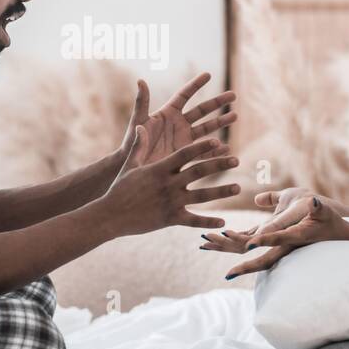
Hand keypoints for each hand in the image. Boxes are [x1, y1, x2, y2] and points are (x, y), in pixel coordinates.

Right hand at [103, 129, 240, 236]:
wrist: (111, 215)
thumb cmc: (120, 189)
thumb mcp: (130, 166)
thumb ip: (140, 147)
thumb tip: (143, 127)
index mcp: (160, 169)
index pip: (185, 154)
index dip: (201, 147)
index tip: (217, 141)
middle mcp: (168, 184)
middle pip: (199, 171)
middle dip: (218, 165)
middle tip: (236, 160)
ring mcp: (171, 202)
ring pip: (201, 195)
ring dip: (221, 191)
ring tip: (238, 187)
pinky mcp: (171, 219)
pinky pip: (193, 220)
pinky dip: (208, 221)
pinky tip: (223, 221)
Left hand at [119, 72, 235, 165]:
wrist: (133, 167)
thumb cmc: (132, 143)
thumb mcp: (138, 122)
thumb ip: (141, 102)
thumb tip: (140, 80)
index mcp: (167, 113)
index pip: (184, 95)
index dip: (196, 85)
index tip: (208, 74)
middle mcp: (178, 124)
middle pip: (201, 110)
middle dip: (217, 102)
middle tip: (233, 95)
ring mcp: (184, 139)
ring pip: (207, 128)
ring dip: (221, 122)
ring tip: (235, 116)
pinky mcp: (187, 154)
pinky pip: (204, 151)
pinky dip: (216, 150)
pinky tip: (227, 149)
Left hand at [201, 193, 346, 278]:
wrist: (333, 231)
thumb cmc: (329, 218)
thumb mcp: (323, 209)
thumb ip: (317, 207)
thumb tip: (314, 201)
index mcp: (290, 239)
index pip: (271, 244)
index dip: (255, 244)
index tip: (239, 242)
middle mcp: (277, 246)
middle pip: (247, 251)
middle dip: (228, 247)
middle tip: (205, 240)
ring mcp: (271, 243)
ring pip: (244, 248)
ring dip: (224, 245)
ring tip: (203, 240)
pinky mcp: (267, 238)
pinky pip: (245, 241)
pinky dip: (231, 239)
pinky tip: (218, 235)